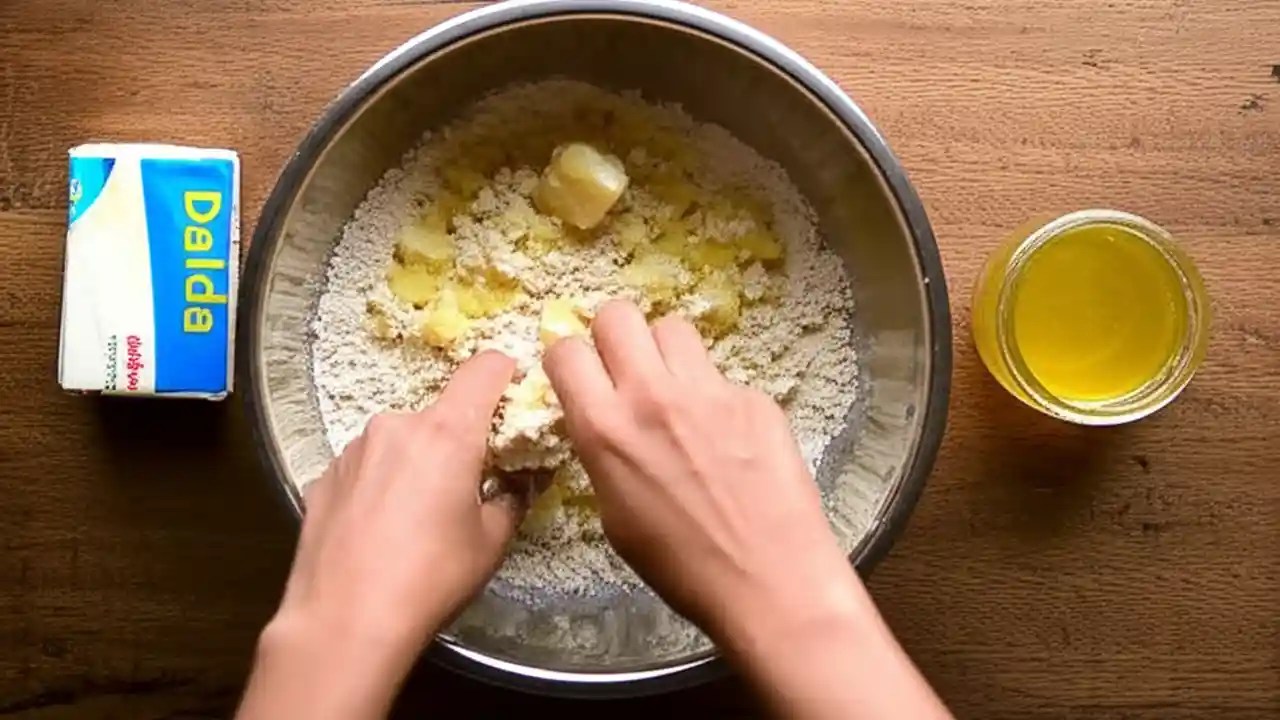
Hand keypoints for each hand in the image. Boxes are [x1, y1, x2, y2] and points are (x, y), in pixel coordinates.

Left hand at [238, 351, 521, 719]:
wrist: (343, 621)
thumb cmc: (429, 578)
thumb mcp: (491, 542)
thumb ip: (512, 497)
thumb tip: (520, 481)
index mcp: (447, 432)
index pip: (483, 369)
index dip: (504, 372)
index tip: (513, 391)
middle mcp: (396, 426)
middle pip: (440, 415)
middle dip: (458, 441)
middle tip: (465, 489)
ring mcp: (352, 450)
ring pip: (399, 441)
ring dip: (415, 464)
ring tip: (415, 520)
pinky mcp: (323, 477)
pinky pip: (366, 468)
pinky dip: (380, 486)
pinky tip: (379, 531)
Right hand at [544, 301, 951, 719]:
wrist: (769, 579)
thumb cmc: (681, 565)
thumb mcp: (614, 514)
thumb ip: (605, 453)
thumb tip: (605, 424)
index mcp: (605, 429)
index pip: (566, 351)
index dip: (568, 360)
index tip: (579, 376)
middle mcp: (652, 395)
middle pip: (618, 314)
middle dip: (614, 335)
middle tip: (626, 367)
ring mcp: (709, 390)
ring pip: (674, 328)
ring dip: (666, 352)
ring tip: (677, 389)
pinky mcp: (755, 396)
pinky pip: (722, 375)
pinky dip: (716, 396)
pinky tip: (728, 436)